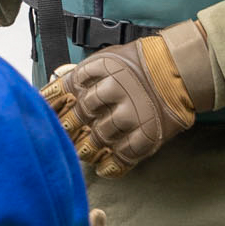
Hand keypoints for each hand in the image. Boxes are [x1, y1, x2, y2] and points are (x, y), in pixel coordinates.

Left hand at [42, 20, 214, 177]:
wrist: (182, 69)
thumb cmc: (142, 63)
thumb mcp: (110, 58)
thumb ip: (84, 75)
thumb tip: (55, 88)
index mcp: (102, 68)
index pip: (65, 88)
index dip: (51, 103)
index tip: (43, 113)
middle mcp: (115, 90)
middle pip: (79, 115)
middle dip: (68, 128)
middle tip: (64, 136)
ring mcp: (131, 113)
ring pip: (98, 138)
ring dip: (87, 149)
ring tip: (84, 151)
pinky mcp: (147, 133)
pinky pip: (123, 156)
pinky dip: (111, 165)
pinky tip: (103, 167)